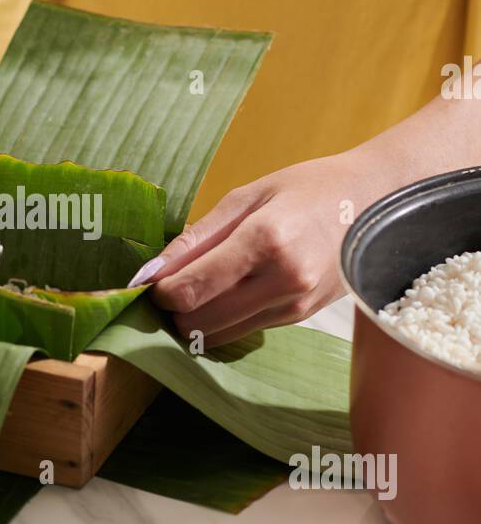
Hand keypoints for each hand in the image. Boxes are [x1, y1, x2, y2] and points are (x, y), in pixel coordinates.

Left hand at [139, 151, 379, 345]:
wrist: (374, 201)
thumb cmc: (307, 189)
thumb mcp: (247, 197)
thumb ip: (196, 237)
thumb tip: (149, 273)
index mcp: (265, 239)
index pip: (191, 288)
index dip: (159, 291)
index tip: (152, 279)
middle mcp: (282, 279)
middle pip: (198, 320)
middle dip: (174, 307)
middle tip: (172, 283)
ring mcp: (295, 305)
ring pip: (217, 334)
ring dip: (196, 317)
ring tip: (201, 285)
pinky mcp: (300, 318)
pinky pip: (243, 330)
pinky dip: (223, 318)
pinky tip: (230, 291)